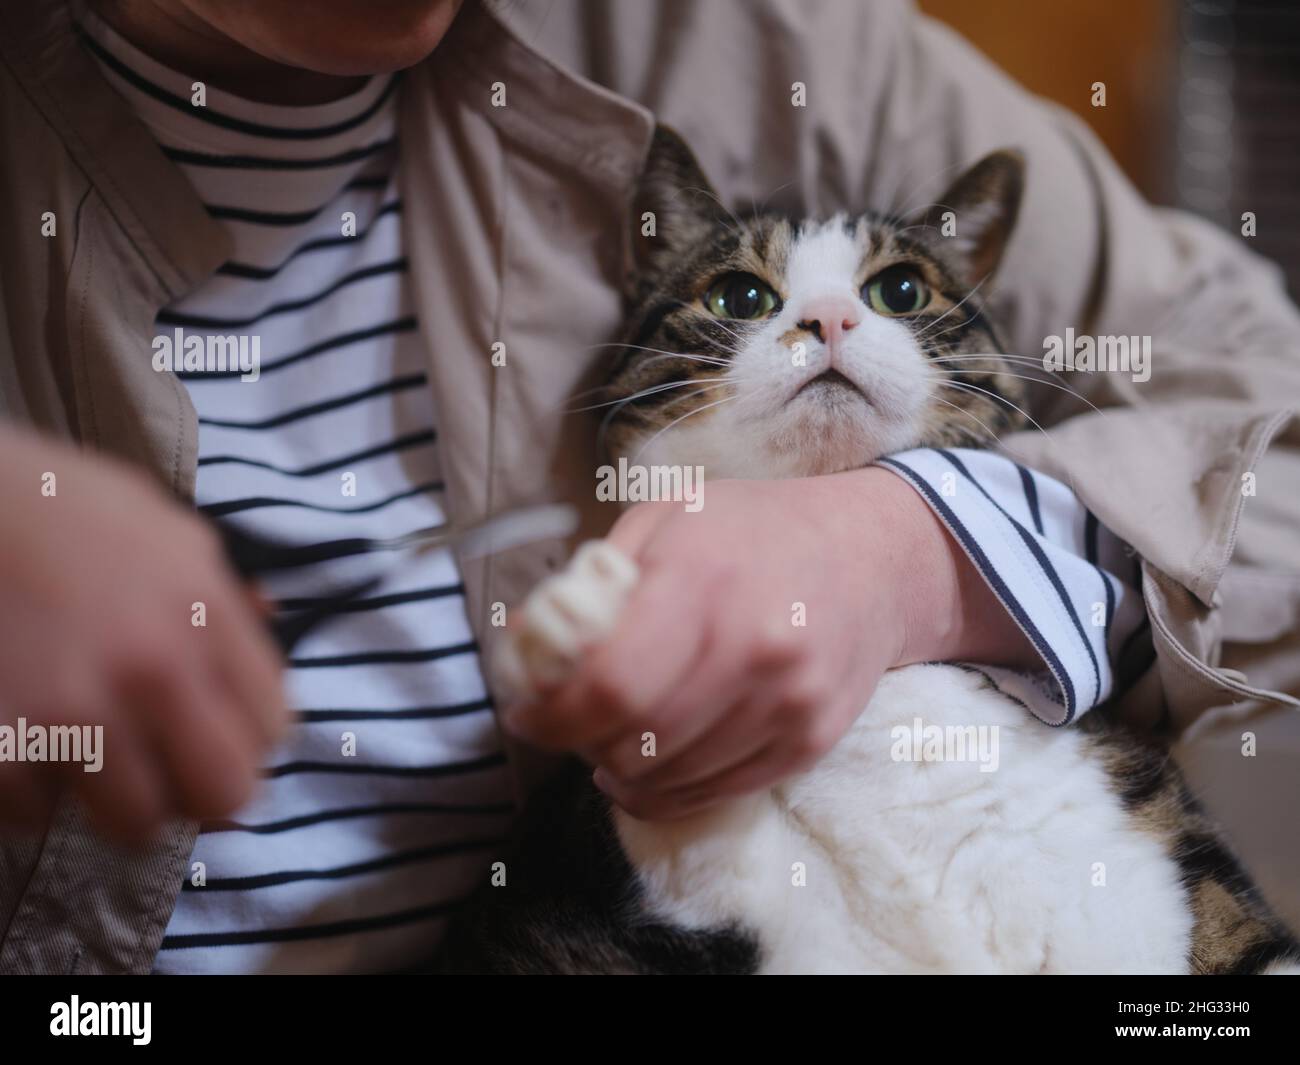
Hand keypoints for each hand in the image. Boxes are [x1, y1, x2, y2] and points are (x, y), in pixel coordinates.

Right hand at [0, 426, 288, 842]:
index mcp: (203, 611)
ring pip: (136, 823)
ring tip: (80, 751)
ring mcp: (72, 711)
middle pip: (224, 794)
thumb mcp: (159, 527)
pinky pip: (36, 815)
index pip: (272, 729)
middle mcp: (152, 665)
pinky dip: (28, 791)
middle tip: (162, 775)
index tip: (212, 736)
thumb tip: (270, 614)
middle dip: (197, 795)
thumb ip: (217, 586)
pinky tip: (15, 736)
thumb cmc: (50, 506)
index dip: (244, 743)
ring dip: (109, 798)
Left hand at [504, 467, 1035, 819]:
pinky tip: (653, 758)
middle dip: (580, 740)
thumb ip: (594, 579)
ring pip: (669, 779)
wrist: (876, 558)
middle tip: (569, 720)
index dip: (551, 715)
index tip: (526, 713)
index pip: (611, 685)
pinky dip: (667, 789)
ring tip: (614, 733)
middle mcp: (754, 649)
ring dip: (621, 768)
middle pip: (634, 742)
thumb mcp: (669, 518)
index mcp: (704, 580)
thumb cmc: (756, 530)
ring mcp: (789, 704)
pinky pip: (715, 795)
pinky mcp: (809, 743)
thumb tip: (522, 634)